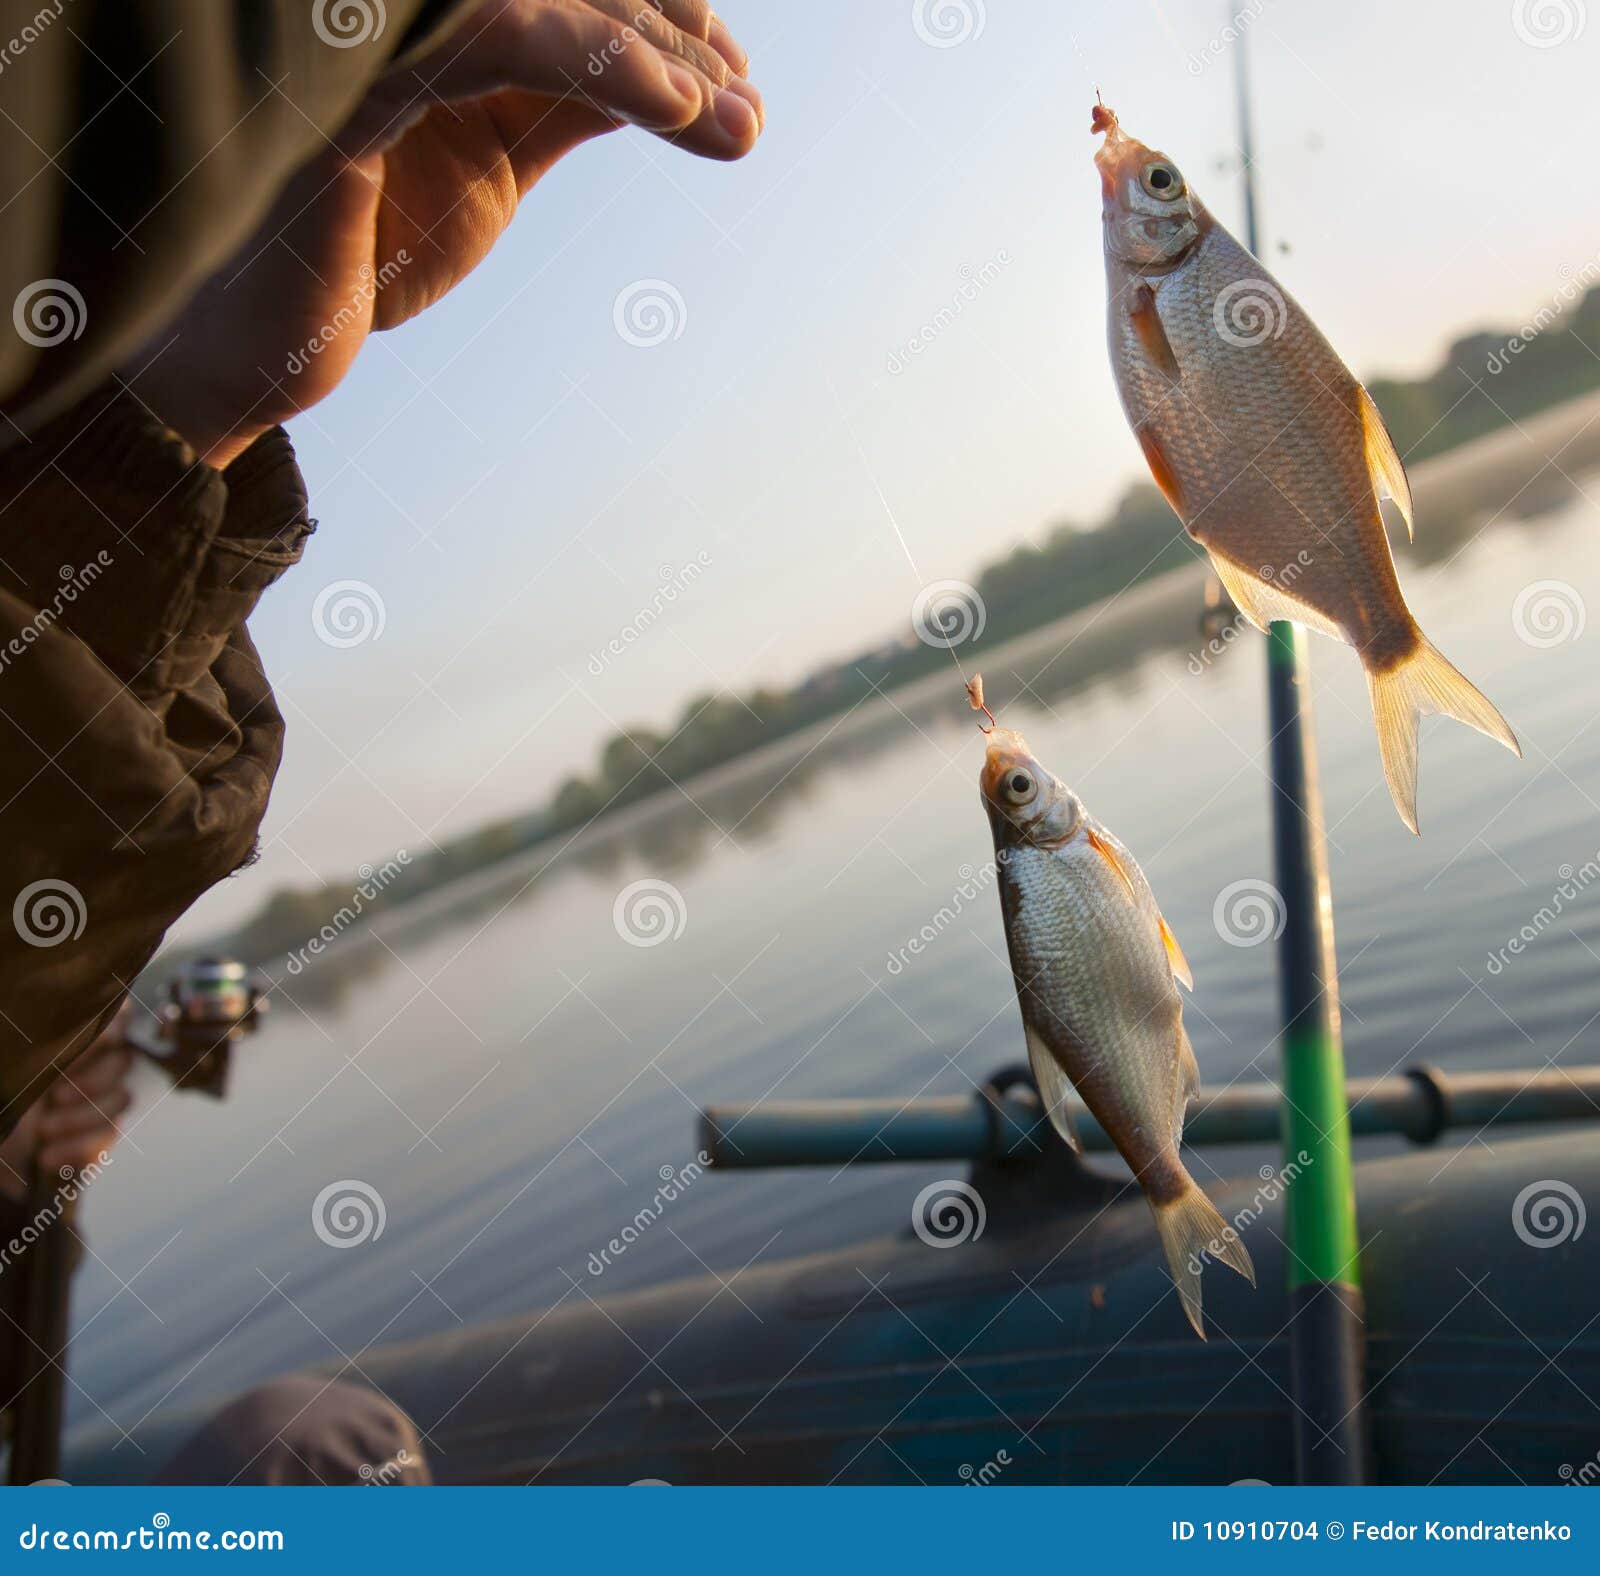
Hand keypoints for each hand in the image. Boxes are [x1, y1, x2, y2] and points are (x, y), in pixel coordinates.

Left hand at [0, 1004, 134, 1196]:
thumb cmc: (1, 1109)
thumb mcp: (14, 1074)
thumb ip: (48, 1050)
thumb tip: (81, 1018)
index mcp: (66, 1044)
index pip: (116, 1017)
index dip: (111, 1030)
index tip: (93, 1046)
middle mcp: (87, 1067)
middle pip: (123, 1059)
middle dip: (93, 1080)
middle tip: (55, 1096)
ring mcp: (97, 1103)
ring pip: (122, 1097)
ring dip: (81, 1117)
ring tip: (43, 1131)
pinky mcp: (99, 1139)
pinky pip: (109, 1136)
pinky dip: (77, 1147)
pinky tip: (46, 1156)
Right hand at [120, 1, 762, 467]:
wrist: (268, 340)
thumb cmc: (374, 246)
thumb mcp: (495, 163)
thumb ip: (567, 107)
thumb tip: (686, 86)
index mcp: (436, 21)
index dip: (659, 15)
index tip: (735, 80)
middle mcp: (403, 13)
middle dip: (672, 38)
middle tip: (748, 103)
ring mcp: (374, 38)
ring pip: (539, 3)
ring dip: (651, 52)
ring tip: (731, 112)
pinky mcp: (353, 88)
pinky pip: (492, 41)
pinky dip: (594, 59)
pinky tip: (672, 105)